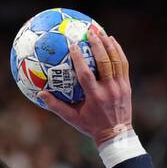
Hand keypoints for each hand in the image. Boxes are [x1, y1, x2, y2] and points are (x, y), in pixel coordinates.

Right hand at [37, 26, 132, 145]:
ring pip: (116, 61)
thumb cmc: (91, 127)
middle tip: (90, 32)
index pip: (86, 74)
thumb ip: (57, 106)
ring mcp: (120, 87)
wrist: (116, 135)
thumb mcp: (73, 119)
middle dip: (97, 45)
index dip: (79, 59)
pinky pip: (123, 64)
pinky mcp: (127, 86)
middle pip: (104, 63)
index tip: (73, 46)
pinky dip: (118, 51)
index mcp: (94, 97)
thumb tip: (40, 94)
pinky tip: (113, 41)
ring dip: (109, 44)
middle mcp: (108, 90)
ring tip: (101, 32)